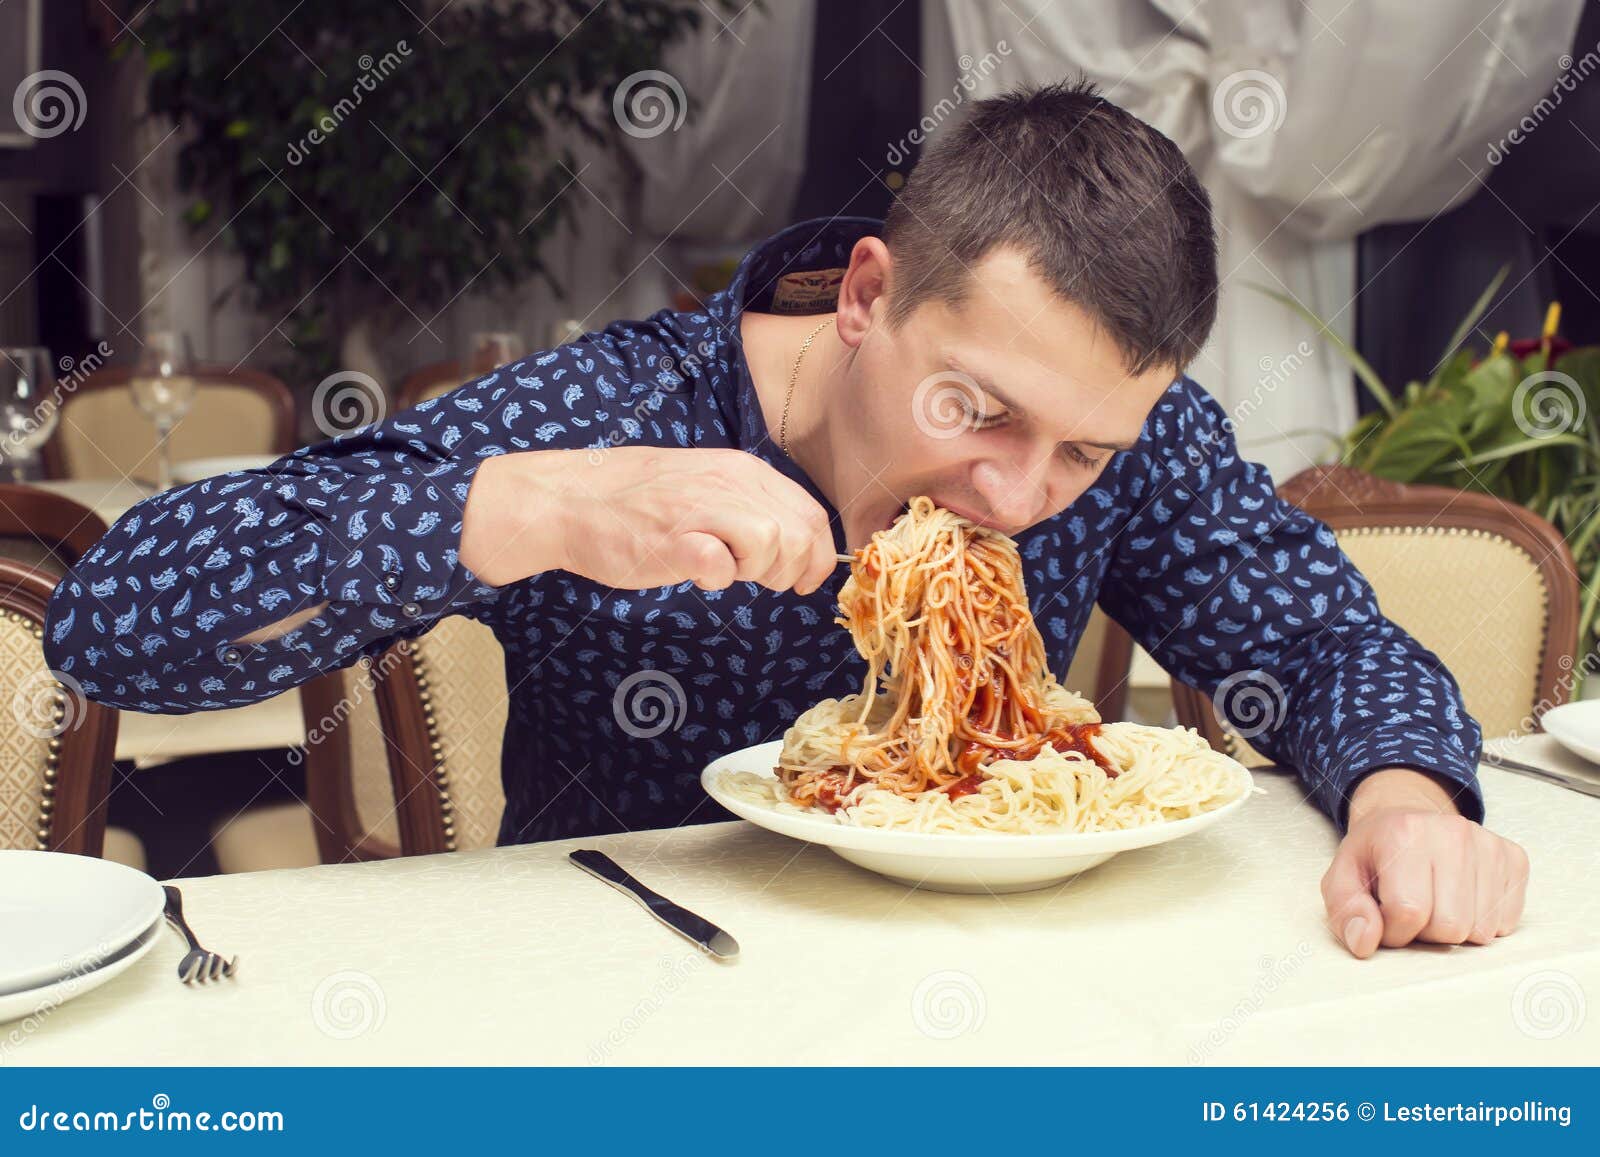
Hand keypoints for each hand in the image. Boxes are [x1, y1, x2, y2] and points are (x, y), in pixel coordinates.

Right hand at [462, 447, 836, 593]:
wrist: (570, 499)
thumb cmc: (638, 501)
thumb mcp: (706, 484)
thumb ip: (749, 504)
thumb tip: (795, 542)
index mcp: (742, 469)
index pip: (811, 513)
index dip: (818, 555)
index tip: (803, 579)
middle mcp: (727, 481)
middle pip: (800, 533)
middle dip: (791, 569)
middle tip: (757, 578)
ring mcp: (699, 508)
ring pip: (771, 543)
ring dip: (753, 570)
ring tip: (720, 568)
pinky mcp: (672, 539)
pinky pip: (721, 565)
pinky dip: (715, 578)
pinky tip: (693, 572)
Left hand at [1320, 768, 1528, 958]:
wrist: (1407, 819)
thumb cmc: (1376, 855)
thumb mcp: (1343, 879)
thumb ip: (1346, 912)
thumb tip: (1365, 943)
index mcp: (1403, 833)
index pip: (1409, 913)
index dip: (1393, 931)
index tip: (1385, 918)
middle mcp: (1452, 833)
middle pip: (1450, 927)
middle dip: (1425, 932)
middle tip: (1412, 909)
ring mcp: (1488, 844)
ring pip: (1481, 930)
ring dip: (1455, 930)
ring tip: (1435, 903)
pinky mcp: (1514, 859)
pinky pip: (1507, 922)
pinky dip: (1482, 922)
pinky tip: (1462, 899)